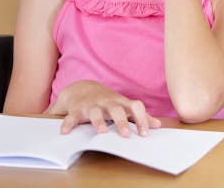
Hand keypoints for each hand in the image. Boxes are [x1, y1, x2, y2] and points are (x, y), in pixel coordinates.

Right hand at [45, 80, 160, 136]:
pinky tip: (65, 131)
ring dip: (98, 121)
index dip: (141, 118)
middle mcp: (107, 103)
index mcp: (120, 103)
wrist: (81, 88)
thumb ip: (140, 116)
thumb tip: (158, 125)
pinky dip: (68, 123)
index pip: (135, 107)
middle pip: (116, 109)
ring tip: (101, 133)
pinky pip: (71, 116)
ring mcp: (92, 105)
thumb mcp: (124, 106)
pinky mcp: (76, 109)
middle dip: (121, 121)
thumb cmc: (107, 101)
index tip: (144, 133)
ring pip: (95, 112)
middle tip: (126, 135)